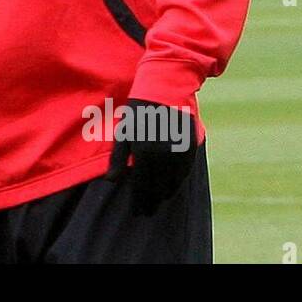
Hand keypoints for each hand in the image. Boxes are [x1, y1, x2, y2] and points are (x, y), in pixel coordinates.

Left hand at [104, 98, 198, 216]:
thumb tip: (110, 181)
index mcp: (143, 152)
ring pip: (173, 182)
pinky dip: (179, 182)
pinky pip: (185, 172)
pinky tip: (172, 188)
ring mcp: (178, 151)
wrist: (166, 88)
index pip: (142, 185)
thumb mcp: (124, 131)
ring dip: (165, 194)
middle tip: (147, 212)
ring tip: (158, 202)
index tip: (138, 212)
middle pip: (158, 187)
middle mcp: (162, 155)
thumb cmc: (138, 110)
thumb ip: (118, 158)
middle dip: (152, 201)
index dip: (140, 200)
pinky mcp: (190, 146)